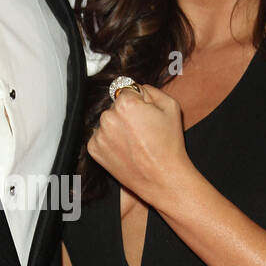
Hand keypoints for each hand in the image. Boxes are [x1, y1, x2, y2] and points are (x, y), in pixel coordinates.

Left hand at [88, 83, 192, 201]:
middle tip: (142, 130)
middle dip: (126, 113)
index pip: (126, 89)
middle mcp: (108, 117)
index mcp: (125, 103)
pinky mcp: (94, 150)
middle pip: (115, 106)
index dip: (138, 100)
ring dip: (117, 127)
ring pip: (107, 122)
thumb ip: (151, 90)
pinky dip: (110, 141)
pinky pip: (100, 137)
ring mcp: (99, 135)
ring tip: (135, 142)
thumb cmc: (169, 144)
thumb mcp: (171, 106)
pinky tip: (126, 149)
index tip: (145, 113)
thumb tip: (136, 87)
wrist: (162, 178)